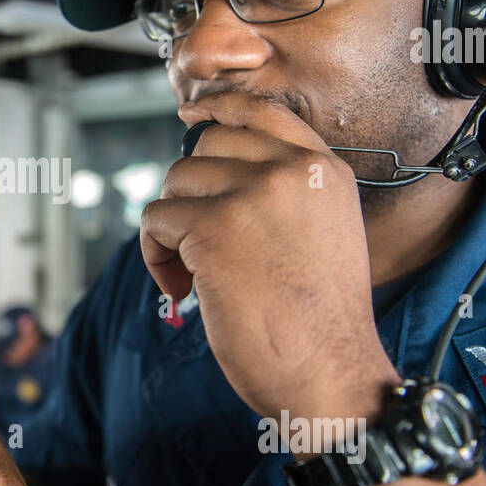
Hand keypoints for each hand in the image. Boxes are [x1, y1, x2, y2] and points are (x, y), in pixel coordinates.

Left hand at [140, 92, 397, 420]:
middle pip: (207, 147)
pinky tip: (182, 291)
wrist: (330, 375)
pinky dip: (155, 256)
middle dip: (191, 192)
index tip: (191, 117)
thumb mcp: (325, 235)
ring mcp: (253, 195)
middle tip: (198, 246)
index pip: (263, 112)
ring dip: (171, 229)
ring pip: (176, 182)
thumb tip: (221, 174)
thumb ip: (287, 196)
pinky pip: (155, 220)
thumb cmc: (320, 324)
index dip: (219, 110)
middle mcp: (292, 172)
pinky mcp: (214, 229)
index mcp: (324, 171)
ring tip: (192, 276)